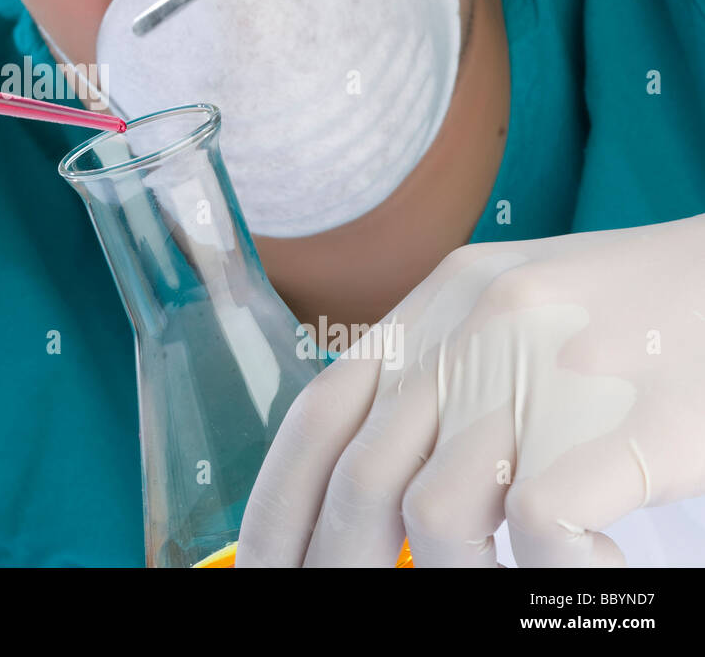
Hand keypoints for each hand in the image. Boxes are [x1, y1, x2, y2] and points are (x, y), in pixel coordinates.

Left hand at [235, 216, 704, 566]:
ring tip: (498, 577)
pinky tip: (585, 566)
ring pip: (433, 507)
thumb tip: (370, 490)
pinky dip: (548, 573)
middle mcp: (476, 321)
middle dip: (339, 564)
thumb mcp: (518, 317)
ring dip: (453, 572)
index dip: (274, 507)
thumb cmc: (642, 316)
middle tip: (351, 606)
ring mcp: (546, 365)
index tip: (260, 568)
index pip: (320, 413)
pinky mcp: (630, 419)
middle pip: (361, 474)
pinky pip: (538, 523)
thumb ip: (443, 378)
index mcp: (442, 296)